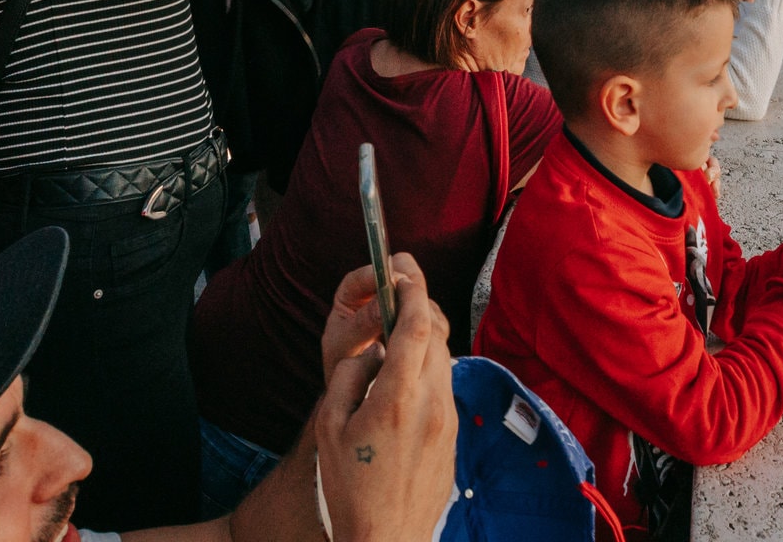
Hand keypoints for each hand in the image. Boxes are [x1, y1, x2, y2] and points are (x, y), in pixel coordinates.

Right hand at [314, 255, 457, 541]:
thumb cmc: (351, 488)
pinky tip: (403, 379)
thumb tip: (368, 351)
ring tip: (397, 334)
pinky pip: (443, 385)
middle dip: (421, 305)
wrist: (388, 538)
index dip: (413, 289)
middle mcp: (432, 403)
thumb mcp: (329, 427)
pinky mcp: (453, 435)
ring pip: (444, 359)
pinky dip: (428, 367)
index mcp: (398, 396)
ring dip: (425, 337)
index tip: (403, 268)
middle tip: (400, 289)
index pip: (417, 325)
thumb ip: (347, 377)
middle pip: (437, 335)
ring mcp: (448, 420)